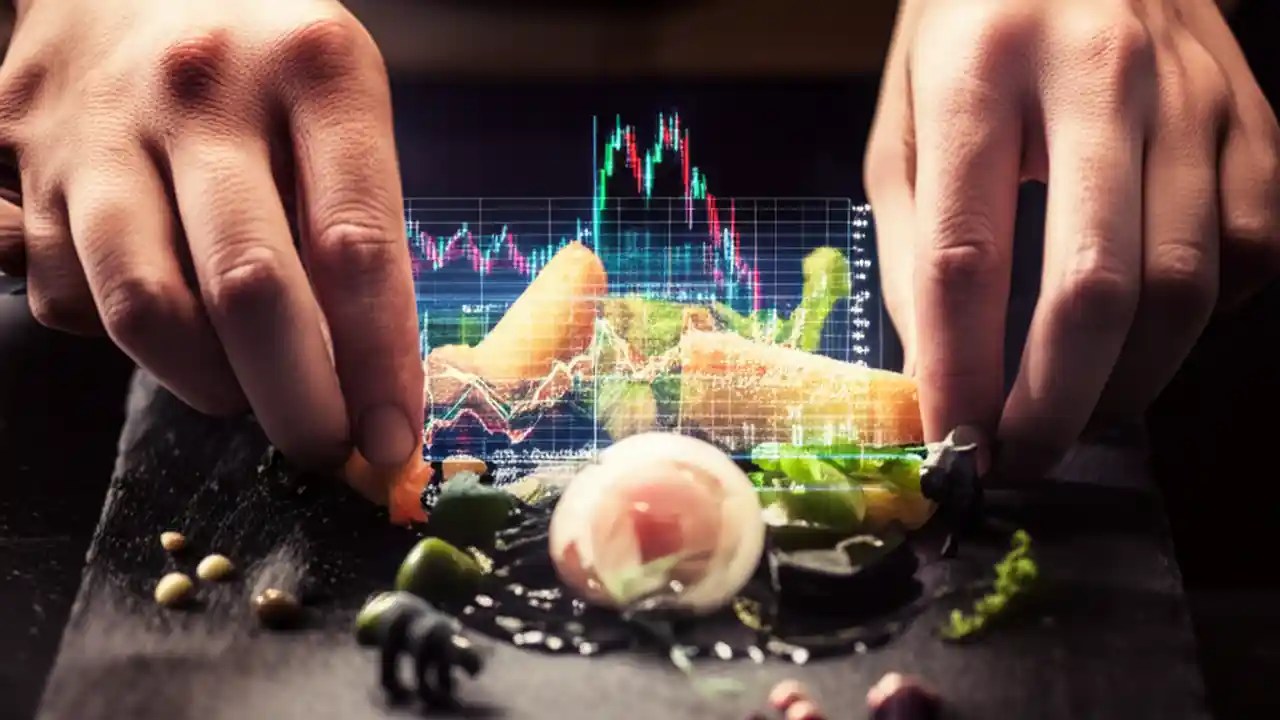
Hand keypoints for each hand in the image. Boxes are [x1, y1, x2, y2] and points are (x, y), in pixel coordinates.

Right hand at [0, 0, 424, 470]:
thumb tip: (366, 376)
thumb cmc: (260, 57)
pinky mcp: (21, 156)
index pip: (357, 247)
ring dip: (206, 383)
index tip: (391, 439)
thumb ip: (352, 224)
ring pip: (144, 310)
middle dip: (295, 401)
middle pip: (249, 290)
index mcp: (314, 68)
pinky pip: (67, 296)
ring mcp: (101, 125)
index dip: (379, 365)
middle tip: (322, 442)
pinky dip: (122, 337)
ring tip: (243, 388)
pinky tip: (162, 314)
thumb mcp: (339, 104)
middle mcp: (202, 90)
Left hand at [866, 0, 1279, 478]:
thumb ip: (913, 240)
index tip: (949, 440)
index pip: (969, 257)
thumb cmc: (970, 32)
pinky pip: (1249, 251)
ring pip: (1185, 284)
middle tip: (1021, 455)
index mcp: (984, 72)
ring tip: (1076, 410)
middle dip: (1056, 401)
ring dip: (1129, 379)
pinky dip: (1199, 318)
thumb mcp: (904, 118)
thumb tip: (938, 367)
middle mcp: (1104, 77)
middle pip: (1096, 286)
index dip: (961, 369)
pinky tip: (1147, 328)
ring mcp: (1194, 97)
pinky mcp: (1253, 117)